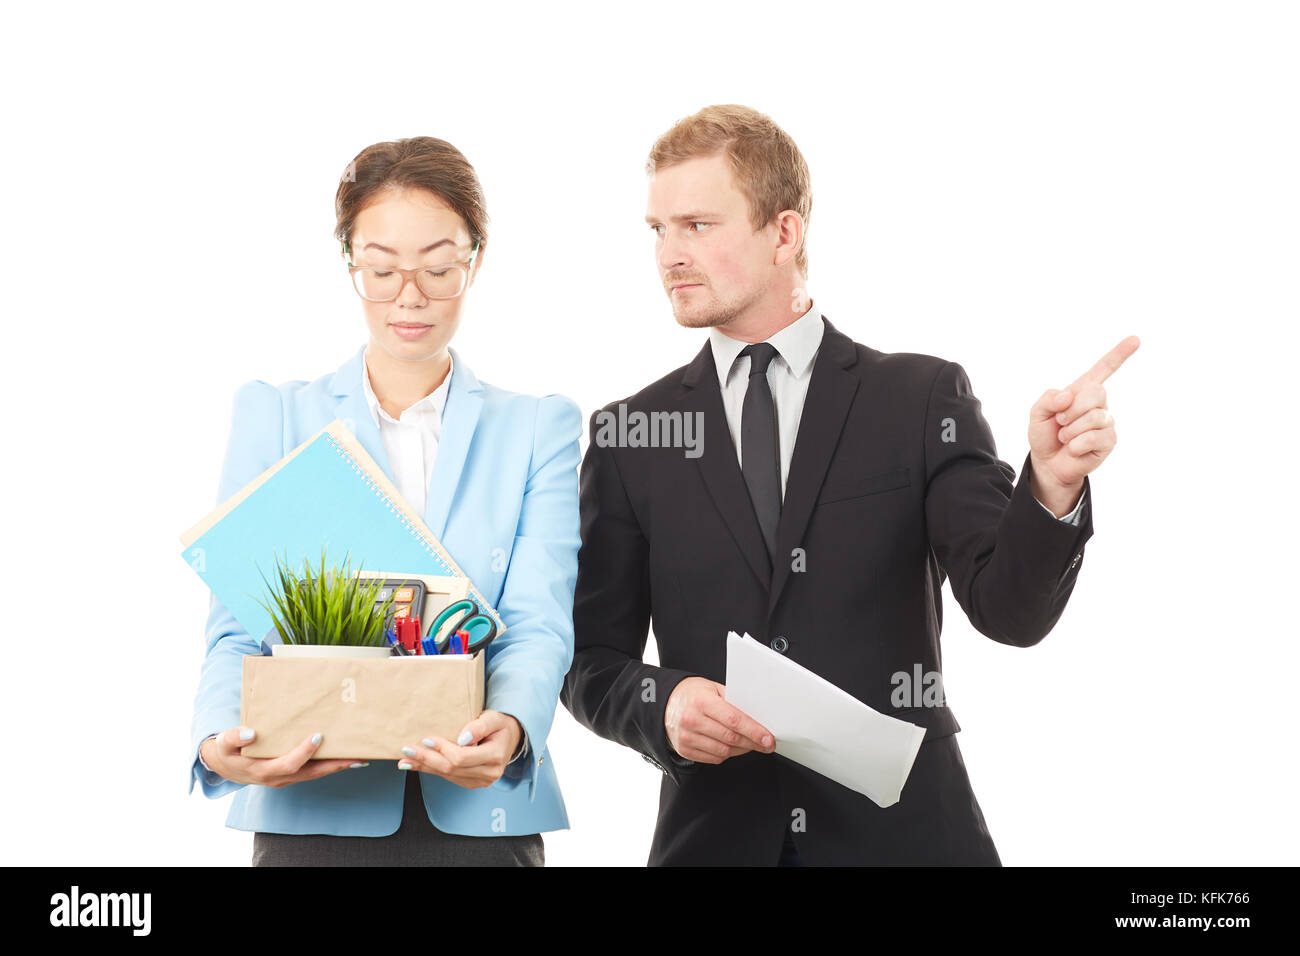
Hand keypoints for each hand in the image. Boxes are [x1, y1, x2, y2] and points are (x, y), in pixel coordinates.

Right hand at [200, 727, 364, 786]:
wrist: (226, 766)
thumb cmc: (227, 750)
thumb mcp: (224, 743)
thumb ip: (234, 737)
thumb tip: (250, 732)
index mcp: (263, 770)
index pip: (289, 764)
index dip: (304, 752)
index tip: (317, 736)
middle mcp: (278, 778)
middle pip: (311, 773)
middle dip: (334, 765)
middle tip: (357, 757)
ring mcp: (286, 778)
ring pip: (315, 774)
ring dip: (337, 767)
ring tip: (359, 758)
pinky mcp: (291, 774)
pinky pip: (313, 771)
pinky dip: (329, 765)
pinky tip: (344, 757)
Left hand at [398, 710, 522, 788]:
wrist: (509, 738)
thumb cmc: (500, 725)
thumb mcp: (494, 718)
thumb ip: (479, 726)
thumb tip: (462, 738)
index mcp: (495, 757)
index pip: (462, 757)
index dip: (442, 749)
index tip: (426, 739)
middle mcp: (489, 773)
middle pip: (451, 769)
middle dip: (427, 759)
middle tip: (407, 750)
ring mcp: (481, 781)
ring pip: (447, 776)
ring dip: (425, 768)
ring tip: (405, 760)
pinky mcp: (472, 783)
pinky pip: (449, 778)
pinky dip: (432, 771)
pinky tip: (417, 766)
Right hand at [664, 677, 774, 763]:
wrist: (664, 703)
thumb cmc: (692, 694)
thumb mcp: (712, 688)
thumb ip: (733, 701)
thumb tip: (757, 716)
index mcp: (702, 701)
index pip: (734, 720)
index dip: (754, 731)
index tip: (768, 738)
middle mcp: (692, 720)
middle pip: (730, 738)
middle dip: (753, 743)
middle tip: (766, 744)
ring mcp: (687, 737)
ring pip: (724, 751)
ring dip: (741, 750)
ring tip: (749, 744)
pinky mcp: (684, 750)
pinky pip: (713, 758)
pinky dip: (726, 754)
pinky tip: (731, 747)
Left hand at [1028, 335, 1139, 512]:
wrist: (1048, 463)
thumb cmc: (1045, 435)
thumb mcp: (1037, 413)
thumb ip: (1048, 399)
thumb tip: (1068, 396)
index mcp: (1082, 391)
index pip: (1103, 369)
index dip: (1119, 354)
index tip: (1136, 339)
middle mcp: (1098, 404)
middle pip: (1096, 393)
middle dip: (1072, 409)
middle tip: (1060, 421)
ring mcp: (1105, 422)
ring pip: (1094, 417)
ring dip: (1071, 430)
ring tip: (1065, 437)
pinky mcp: (1109, 441)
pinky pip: (1095, 438)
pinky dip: (1076, 445)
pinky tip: (1073, 449)